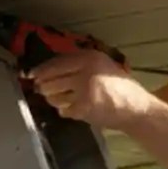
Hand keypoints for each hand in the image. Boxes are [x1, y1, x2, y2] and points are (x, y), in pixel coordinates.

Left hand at [27, 50, 157, 130]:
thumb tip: (47, 68)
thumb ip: (78, 64)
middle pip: (50, 79)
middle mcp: (85, 71)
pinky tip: (76, 108)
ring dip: (54, 99)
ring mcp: (83, 91)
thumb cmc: (120, 88)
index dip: (41, 69)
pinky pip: (63, 110)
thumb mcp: (102, 65)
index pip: (56, 62)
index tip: (31, 74)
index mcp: (90, 57)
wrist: (136, 109)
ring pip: (53, 96)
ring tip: (65, 99)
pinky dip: (66, 111)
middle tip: (44, 89)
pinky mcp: (83, 109)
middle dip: (44, 86)